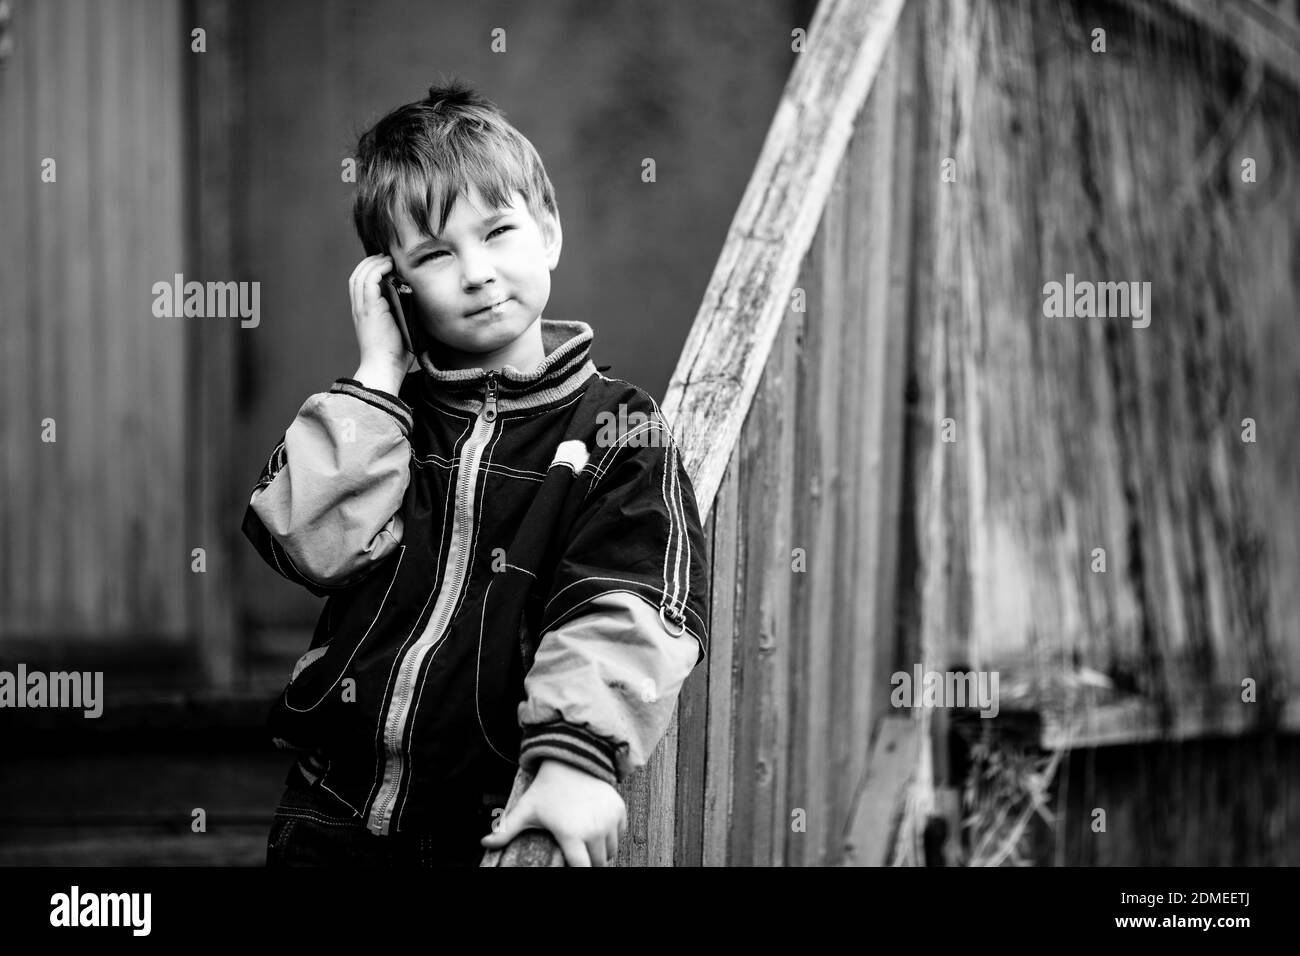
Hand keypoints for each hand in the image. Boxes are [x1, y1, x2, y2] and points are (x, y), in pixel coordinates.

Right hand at [349, 253, 411, 391]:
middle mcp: (359, 308)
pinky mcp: (369, 309)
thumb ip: (403, 316)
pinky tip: (389, 265)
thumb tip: (420, 307)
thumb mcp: (398, 331)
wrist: (384, 368)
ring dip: (374, 263)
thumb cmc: (394, 356)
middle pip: (357, 276)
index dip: (369, 270)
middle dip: (370, 262)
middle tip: (387, 258)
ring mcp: (362, 308)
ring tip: (388, 259)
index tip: (386, 265)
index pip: (359, 284)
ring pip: (360, 275)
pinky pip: (369, 280)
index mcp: (364, 313)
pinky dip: (377, 269)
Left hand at [480, 759, 627, 866]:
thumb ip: (505, 830)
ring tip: (587, 843)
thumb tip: (483, 842)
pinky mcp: (619, 809)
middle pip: (598, 862)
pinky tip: (599, 829)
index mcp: (571, 834)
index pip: (582, 868)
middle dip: (589, 862)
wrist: (571, 760)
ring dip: (601, 851)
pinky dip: (612, 835)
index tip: (573, 864)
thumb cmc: (546, 788)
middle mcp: (594, 829)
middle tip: (577, 853)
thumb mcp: (525, 809)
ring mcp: (609, 819)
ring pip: (611, 850)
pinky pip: (620, 833)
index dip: (578, 870)